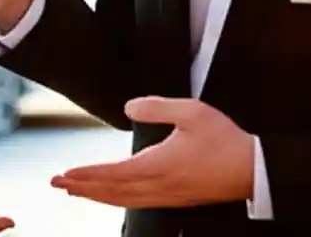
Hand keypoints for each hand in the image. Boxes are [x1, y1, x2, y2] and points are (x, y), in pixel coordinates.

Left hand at [50, 97, 254, 207]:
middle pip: (111, 191)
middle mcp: (158, 186)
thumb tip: (129, 106)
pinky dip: (117, 200)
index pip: (112, 173)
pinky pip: (137, 203)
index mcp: (158, 165)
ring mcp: (167, 196)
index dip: (85, 174)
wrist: (253, 170)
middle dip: (81, 187)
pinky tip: (113, 195)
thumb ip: (156, 107)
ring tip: (76, 191)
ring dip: (96, 195)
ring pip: (123, 200)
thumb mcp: (191, 112)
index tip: (64, 173)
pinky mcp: (176, 198)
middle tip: (57, 183)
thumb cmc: (225, 142)